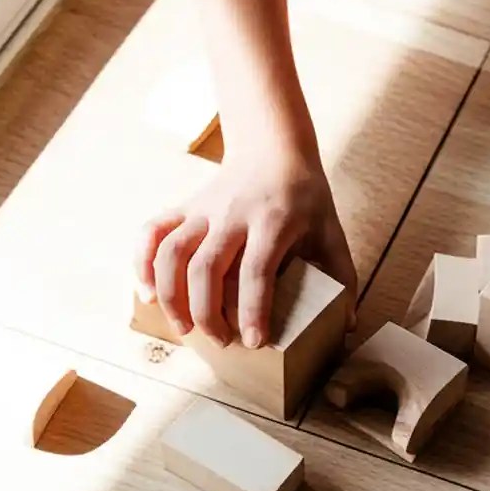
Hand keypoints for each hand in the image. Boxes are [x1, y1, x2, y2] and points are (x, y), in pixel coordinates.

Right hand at [134, 141, 356, 347]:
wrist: (274, 148)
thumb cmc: (305, 198)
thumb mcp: (331, 231)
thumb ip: (342, 278)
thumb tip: (346, 326)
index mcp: (274, 220)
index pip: (257, 270)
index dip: (253, 309)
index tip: (253, 342)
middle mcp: (233, 213)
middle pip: (207, 266)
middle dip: (207, 312)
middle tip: (219, 341)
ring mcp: (204, 208)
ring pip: (173, 252)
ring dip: (171, 294)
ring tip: (183, 328)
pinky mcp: (185, 206)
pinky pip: (153, 232)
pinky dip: (143, 262)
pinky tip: (147, 293)